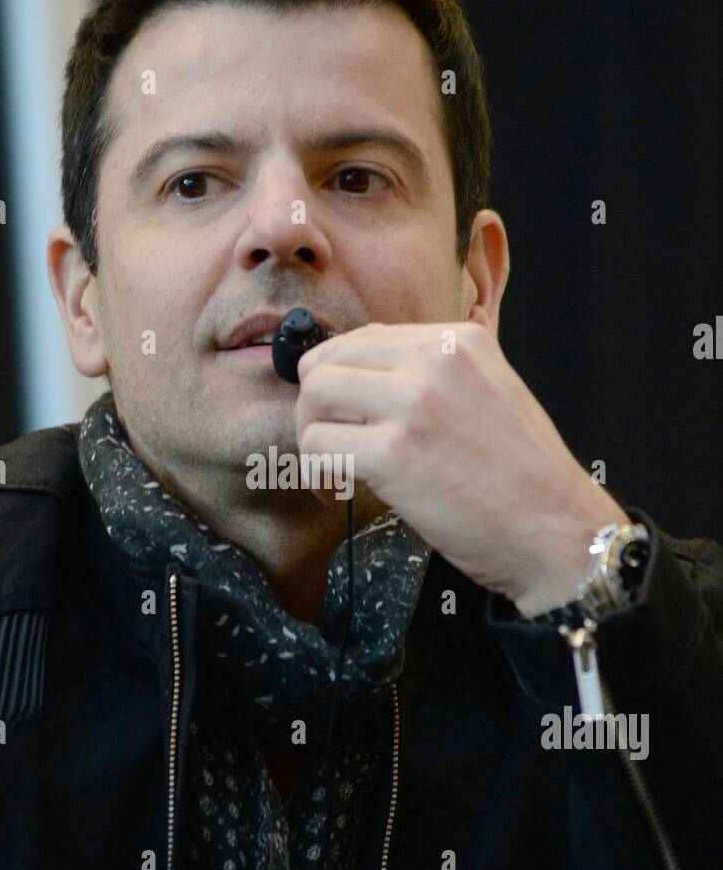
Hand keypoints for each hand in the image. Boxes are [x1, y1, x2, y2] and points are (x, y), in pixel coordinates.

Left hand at [296, 321, 629, 614]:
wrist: (558, 531)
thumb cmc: (524, 479)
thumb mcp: (493, 393)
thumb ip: (437, 376)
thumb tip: (368, 378)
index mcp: (460, 340)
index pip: (364, 338)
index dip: (340, 379)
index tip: (344, 415)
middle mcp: (435, 360)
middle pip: (329, 360)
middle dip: (314, 406)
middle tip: (328, 445)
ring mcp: (413, 403)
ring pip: (315, 396)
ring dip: (311, 437)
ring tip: (333, 474)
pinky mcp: (394, 453)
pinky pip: (317, 447)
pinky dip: (317, 475)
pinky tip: (338, 495)